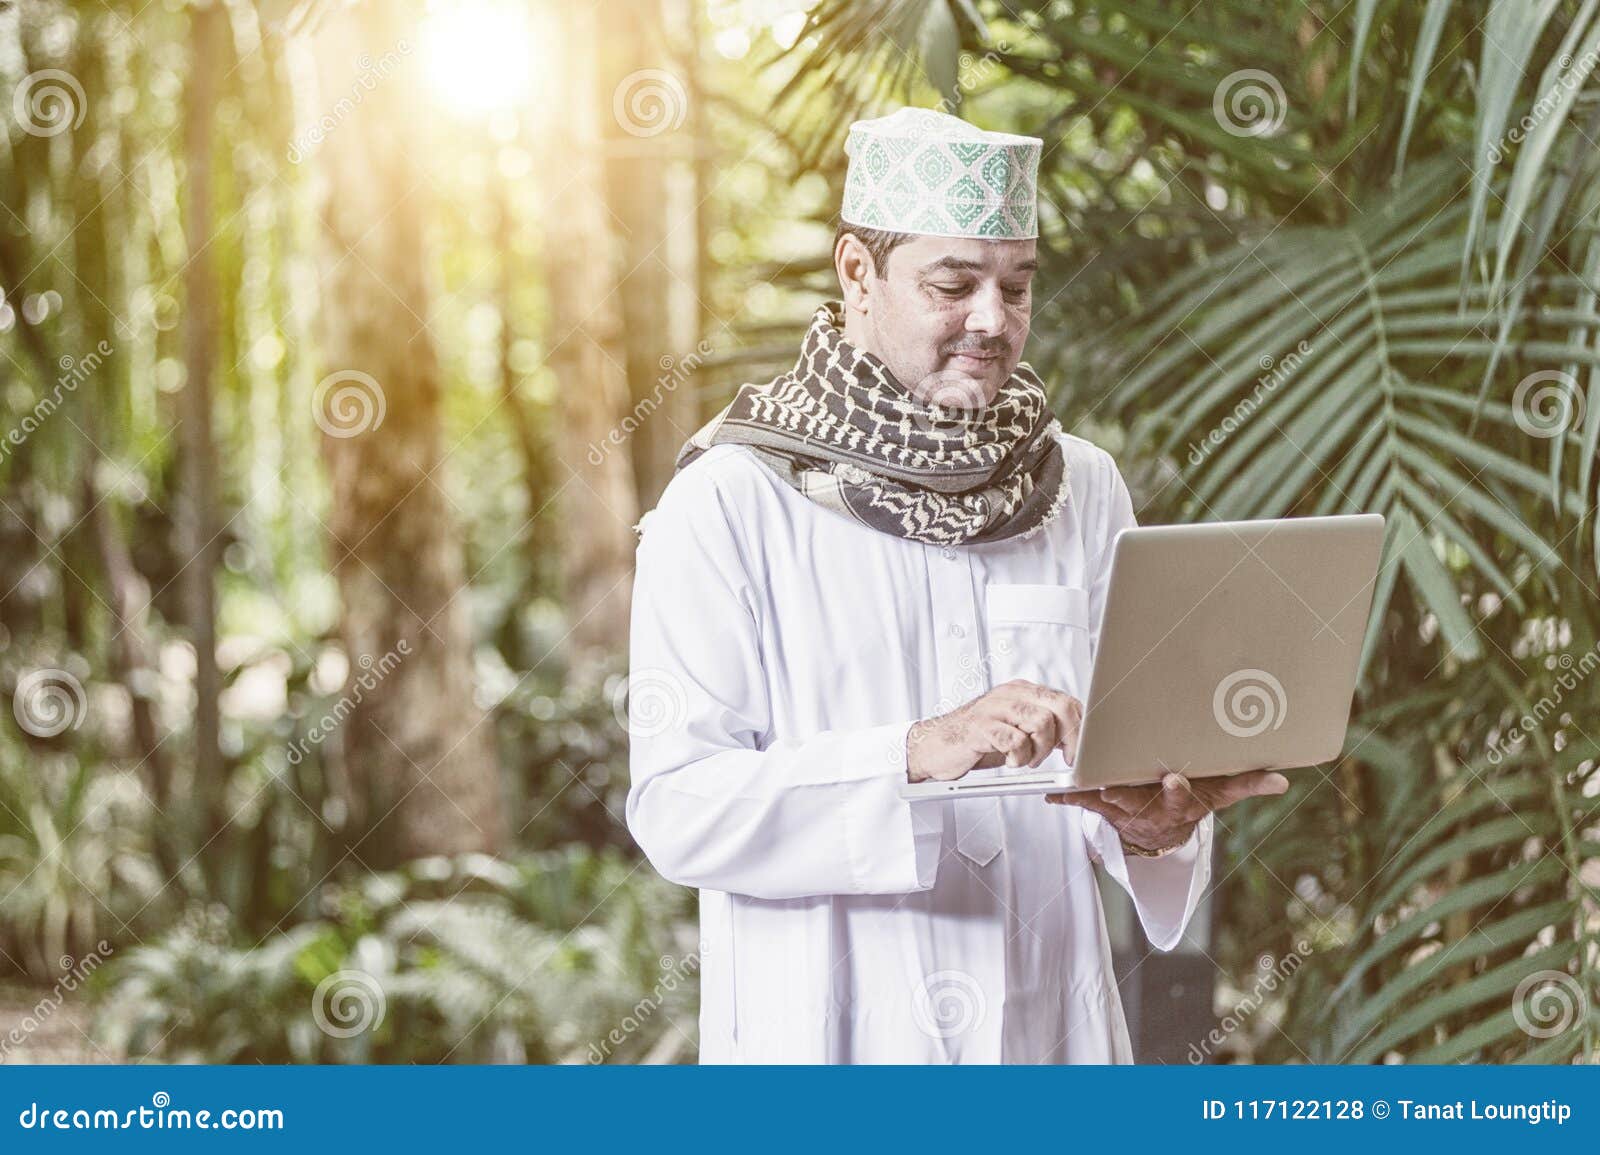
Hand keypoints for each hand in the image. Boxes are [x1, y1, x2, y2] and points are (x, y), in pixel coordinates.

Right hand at [906, 680, 1081, 782]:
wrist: (935, 746)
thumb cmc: (975, 739)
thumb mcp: (1014, 729)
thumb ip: (1041, 728)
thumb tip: (1075, 738)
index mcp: (1022, 691)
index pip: (1066, 700)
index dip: (1080, 728)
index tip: (1079, 751)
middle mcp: (1011, 694)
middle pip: (1060, 706)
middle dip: (1071, 738)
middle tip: (1065, 758)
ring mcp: (995, 708)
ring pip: (1041, 723)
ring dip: (1040, 750)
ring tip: (1026, 760)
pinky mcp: (980, 726)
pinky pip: (1015, 741)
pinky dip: (1018, 757)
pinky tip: (1009, 761)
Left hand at [1045, 770, 1288, 852]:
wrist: (1162, 829)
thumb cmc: (1192, 799)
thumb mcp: (1220, 793)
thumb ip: (1247, 784)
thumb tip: (1282, 780)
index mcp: (1178, 802)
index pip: (1180, 798)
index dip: (1176, 791)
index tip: (1174, 779)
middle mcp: (1149, 808)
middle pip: (1136, 800)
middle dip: (1124, 792)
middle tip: (1110, 784)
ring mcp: (1124, 809)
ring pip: (1106, 801)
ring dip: (1091, 793)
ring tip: (1077, 781)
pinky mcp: (1103, 807)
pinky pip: (1083, 803)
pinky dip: (1067, 798)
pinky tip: (1051, 794)